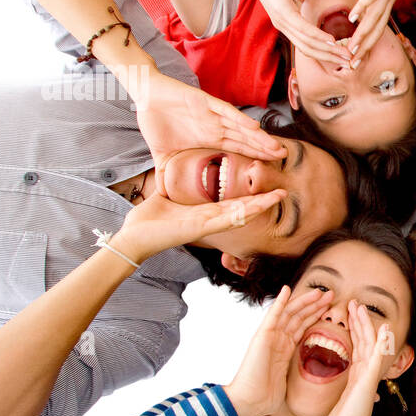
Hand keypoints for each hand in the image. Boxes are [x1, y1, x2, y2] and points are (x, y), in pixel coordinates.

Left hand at [111, 188, 285, 262]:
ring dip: (259, 206)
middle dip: (263, 201)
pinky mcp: (197, 228)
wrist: (132, 238)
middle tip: (283, 192)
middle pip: (242, 209)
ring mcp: (205, 225)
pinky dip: (240, 214)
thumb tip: (169, 176)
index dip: (250, 196)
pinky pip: (223, 220)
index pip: (232, 203)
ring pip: (239, 214)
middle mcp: (208, 220)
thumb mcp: (164, 199)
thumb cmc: (147, 222)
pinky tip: (254, 208)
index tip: (264, 186)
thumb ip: (172, 188)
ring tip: (277, 197)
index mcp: (203, 214)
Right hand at [134, 73, 286, 194]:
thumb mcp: (163, 154)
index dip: (253, 157)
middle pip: (244, 139)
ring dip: (257, 136)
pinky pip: (225, 110)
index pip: (236, 149)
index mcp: (209, 138)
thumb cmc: (156, 121)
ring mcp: (212, 114)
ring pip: (240, 127)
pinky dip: (239, 118)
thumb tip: (162, 193)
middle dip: (263, 148)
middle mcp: (215, 126)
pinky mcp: (204, 101)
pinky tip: (254, 127)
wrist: (145, 94)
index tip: (269, 169)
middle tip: (283, 157)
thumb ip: (167, 172)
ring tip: (275, 146)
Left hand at [225, 0, 353, 68]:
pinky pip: (303, 28)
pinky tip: (332, 41)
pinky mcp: (282, 10)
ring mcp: (281, 19)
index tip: (343, 54)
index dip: (326, 52)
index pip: (308, 43)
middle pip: (309, 50)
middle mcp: (283, 25)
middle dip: (331, 57)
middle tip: (350, 63)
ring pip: (308, 43)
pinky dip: (318, 36)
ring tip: (345, 55)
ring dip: (328, 51)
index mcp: (286, 20)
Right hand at [225, 285, 331, 415]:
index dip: (315, 316)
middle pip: (299, 317)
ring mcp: (270, 337)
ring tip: (320, 291)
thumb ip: (295, 374)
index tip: (329, 308)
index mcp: (284, 349)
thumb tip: (309, 380)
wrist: (250, 402)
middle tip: (331, 294)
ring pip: (290, 313)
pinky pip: (273, 316)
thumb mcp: (287, 382)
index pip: (302, 327)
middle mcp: (278, 340)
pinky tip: (287, 289)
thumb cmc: (265, 397)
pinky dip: (280, 302)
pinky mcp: (262, 336)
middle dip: (315, 305)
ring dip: (305, 301)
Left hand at [324, 301, 393, 415]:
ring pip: (369, 343)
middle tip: (354, 303)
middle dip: (359, 321)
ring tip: (360, 307)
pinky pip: (377, 356)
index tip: (348, 314)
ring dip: (365, 324)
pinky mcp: (370, 379)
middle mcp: (365, 372)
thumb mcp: (338, 401)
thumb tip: (340, 393)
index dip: (353, 329)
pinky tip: (384, 329)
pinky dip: (381, 342)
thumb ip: (341, 391)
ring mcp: (369, 375)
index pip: (356, 346)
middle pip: (363, 340)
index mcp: (357, 375)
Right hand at [329, 0, 415, 62]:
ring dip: (362, 33)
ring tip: (352, 48)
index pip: (373, 27)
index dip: (364, 44)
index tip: (353, 59)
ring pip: (374, 17)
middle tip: (353, 64)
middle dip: (364, 48)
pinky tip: (353, 17)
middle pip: (375, 29)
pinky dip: (363, 7)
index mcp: (382, 1)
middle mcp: (386, 0)